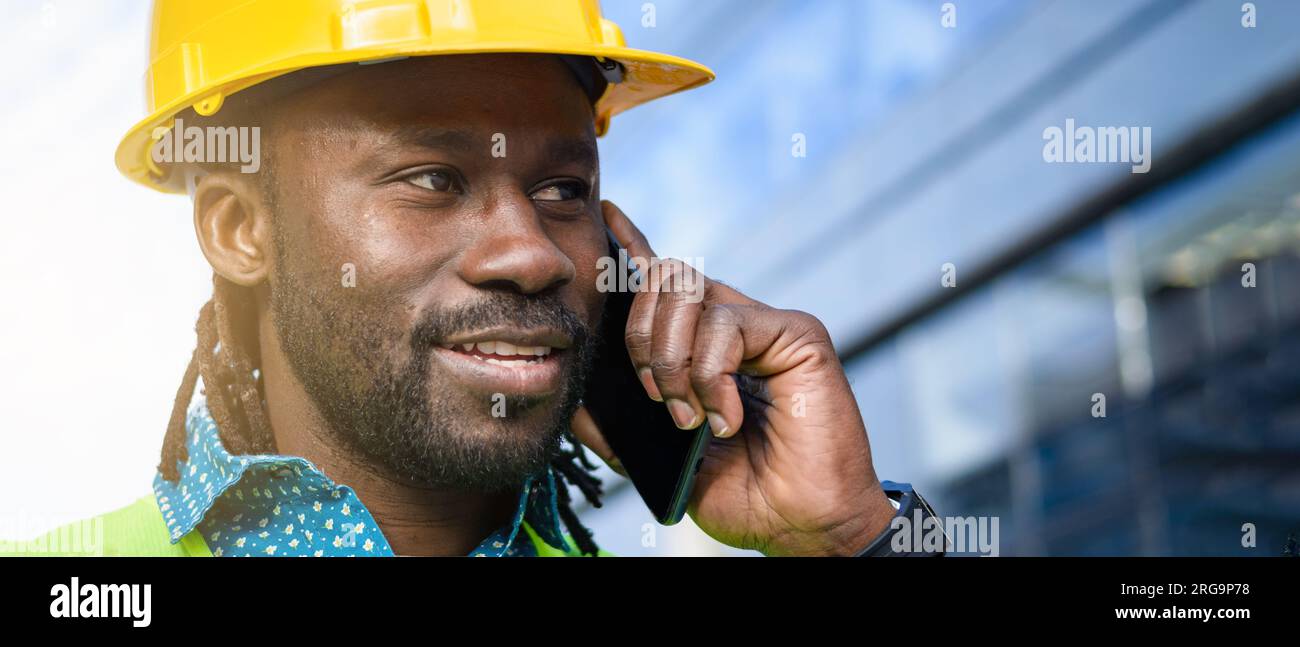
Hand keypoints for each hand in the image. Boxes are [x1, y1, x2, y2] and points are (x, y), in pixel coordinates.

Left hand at [570, 201, 896, 555]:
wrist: (802, 525)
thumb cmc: (745, 494)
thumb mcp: (662, 462)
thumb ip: (618, 430)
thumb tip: (572, 401)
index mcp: (702, 348)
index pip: (662, 285)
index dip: (634, 249)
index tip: (607, 217)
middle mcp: (733, 326)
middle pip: (666, 278)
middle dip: (639, 337)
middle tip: (654, 398)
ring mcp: (765, 325)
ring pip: (689, 293)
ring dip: (672, 362)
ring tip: (690, 416)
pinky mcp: (795, 332)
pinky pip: (725, 326)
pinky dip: (712, 378)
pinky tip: (727, 419)